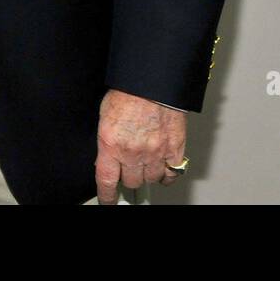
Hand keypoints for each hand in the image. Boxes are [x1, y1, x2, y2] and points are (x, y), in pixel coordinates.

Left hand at [94, 88, 186, 203]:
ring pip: (150, 179)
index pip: (106, 181)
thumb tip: (107, 155)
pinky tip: (162, 167)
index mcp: (111, 144)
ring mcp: (155, 153)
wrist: (153, 81)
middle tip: (129, 166)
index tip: (108, 199)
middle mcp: (132, 153)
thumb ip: (107, 139)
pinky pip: (171, 174)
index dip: (107, 195)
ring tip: (145, 161)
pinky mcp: (174, 150)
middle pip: (131, 181)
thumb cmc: (128, 92)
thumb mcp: (105, 115)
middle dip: (128, 175)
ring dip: (147, 173)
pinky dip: (167, 173)